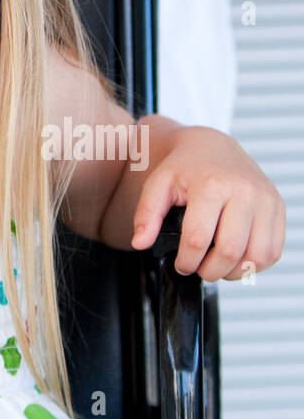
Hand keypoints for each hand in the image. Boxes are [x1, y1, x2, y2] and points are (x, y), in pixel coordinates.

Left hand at [129, 127, 285, 281]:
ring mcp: (266, 200)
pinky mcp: (278, 208)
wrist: (212, 146)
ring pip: (256, 257)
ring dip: (234, 272)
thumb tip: (140, 243)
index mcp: (212, 184)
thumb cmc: (185, 167)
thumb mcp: (158, 184)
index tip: (180, 264)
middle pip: (229, 251)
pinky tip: (236, 258)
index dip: (186, 261)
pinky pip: (273, 251)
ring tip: (217, 265)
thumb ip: (146, 214)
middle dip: (209, 271)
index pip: (198, 239)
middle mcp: (244, 191)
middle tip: (198, 268)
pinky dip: (254, 265)